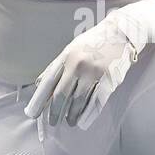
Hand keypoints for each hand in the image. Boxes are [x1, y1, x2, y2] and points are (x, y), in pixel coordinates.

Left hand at [24, 0, 154, 128]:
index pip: (48, 82)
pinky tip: (82, 121)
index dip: (39, 100)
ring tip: (69, 121)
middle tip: (52, 122)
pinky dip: (87, 115)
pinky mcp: (109, 80)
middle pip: (61, 95)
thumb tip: (40, 84)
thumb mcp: (71, 49)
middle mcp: (78, 64)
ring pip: (78, 101)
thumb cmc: (94, 42)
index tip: (32, 113)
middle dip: (54, 112)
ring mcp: (94, 73)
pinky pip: (96, 103)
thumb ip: (56, 66)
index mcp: (66, 56)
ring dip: (71, 115)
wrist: (121, 33)